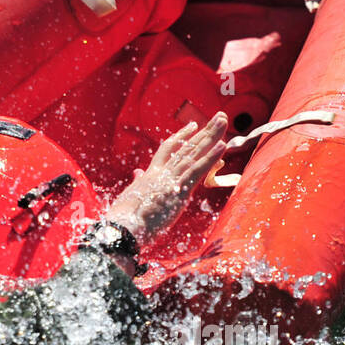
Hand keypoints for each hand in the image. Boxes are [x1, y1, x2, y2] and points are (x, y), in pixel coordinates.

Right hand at [102, 113, 227, 241]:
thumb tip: (138, 173)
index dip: (182, 136)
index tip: (194, 125)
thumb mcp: (132, 196)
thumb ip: (139, 182)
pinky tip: (223, 145)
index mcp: (152, 174)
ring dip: (211, 136)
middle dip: (204, 131)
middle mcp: (162, 172)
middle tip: (219, 116)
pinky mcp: (178, 190)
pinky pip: (198, 170)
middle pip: (187, 147)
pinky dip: (211, 157)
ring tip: (223, 120)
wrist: (122, 228)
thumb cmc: (124, 217)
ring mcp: (170, 179)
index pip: (169, 149)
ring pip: (194, 153)